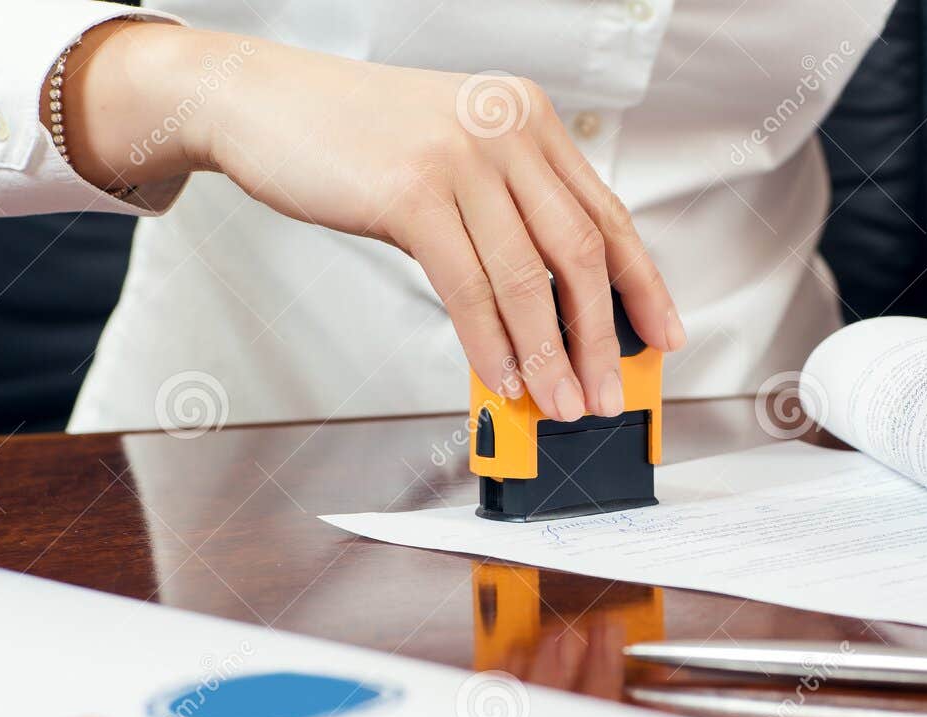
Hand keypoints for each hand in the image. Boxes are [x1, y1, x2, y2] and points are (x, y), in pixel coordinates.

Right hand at [58, 21, 684, 421]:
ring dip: (550, 355)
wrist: (263, 103)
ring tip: (561, 404)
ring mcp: (460, 157)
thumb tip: (550, 316)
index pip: (607, 212)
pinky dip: (491, 344)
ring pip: (529, 278)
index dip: (643, 284)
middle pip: (582, 251)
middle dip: (600, 337)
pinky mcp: (412, 192)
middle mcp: (505, 129)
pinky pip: (469, 288)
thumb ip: (507, 216)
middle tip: (608, 392)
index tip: (662, 336)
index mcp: (528, 119)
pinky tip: (503, 378)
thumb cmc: (357, 139)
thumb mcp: (453, 158)